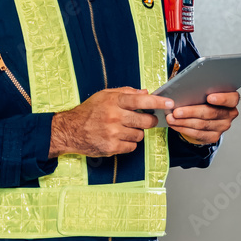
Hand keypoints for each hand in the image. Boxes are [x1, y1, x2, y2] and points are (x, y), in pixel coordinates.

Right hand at [50, 87, 172, 157]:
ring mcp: (113, 133)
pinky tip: (119, 138)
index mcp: (114, 101)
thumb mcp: (104, 95)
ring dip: (136, 132)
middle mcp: (114, 117)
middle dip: (150, 121)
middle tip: (147, 120)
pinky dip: (129, 143)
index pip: (141, 101)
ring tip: (124, 129)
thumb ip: (126, 92)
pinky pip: (132, 146)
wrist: (70, 130)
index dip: (157, 103)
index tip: (169, 103)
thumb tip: (146, 93)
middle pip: (146, 121)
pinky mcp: (111, 147)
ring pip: (139, 135)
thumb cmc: (88, 111)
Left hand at [166, 91, 239, 145]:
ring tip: (171, 118)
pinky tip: (175, 125)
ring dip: (184, 122)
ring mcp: (223, 126)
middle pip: (211, 113)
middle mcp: (230, 113)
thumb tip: (184, 88)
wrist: (206, 114)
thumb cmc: (204, 98)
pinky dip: (184, 129)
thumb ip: (201, 89)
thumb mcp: (205, 90)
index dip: (221, 98)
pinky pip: (198, 134)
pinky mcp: (214, 136)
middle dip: (191, 112)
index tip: (209, 97)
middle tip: (177, 111)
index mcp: (231, 99)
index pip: (232, 98)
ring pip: (202, 125)